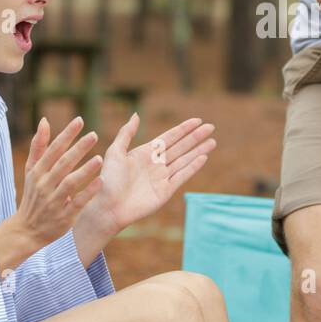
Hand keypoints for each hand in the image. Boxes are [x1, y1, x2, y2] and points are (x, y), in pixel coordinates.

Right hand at [14, 116, 102, 245]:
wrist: (27, 230)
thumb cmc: (33, 195)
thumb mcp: (32, 171)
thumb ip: (38, 146)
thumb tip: (44, 120)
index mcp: (38, 172)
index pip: (53, 150)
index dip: (66, 135)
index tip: (80, 120)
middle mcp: (44, 185)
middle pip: (62, 164)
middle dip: (78, 149)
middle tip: (94, 135)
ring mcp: (54, 201)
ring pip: (69, 183)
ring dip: (84, 170)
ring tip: (100, 158)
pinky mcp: (64, 216)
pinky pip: (77, 203)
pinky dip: (88, 192)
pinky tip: (100, 181)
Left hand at [73, 113, 215, 246]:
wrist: (107, 206)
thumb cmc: (107, 179)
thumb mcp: (115, 152)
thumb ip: (127, 133)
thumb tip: (137, 114)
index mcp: (145, 153)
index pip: (169, 137)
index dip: (183, 129)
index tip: (197, 120)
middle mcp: (156, 164)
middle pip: (181, 147)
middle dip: (195, 137)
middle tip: (211, 127)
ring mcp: (162, 178)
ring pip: (185, 160)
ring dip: (199, 150)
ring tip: (213, 141)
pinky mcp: (166, 191)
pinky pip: (182, 176)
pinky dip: (193, 167)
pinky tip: (204, 157)